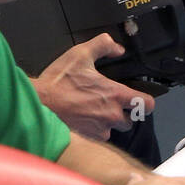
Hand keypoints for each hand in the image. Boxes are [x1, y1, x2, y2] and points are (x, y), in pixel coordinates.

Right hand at [33, 34, 155, 140]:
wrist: (37, 105)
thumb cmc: (56, 84)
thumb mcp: (80, 54)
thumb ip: (102, 45)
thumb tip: (116, 47)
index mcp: (115, 95)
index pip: (148, 104)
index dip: (146, 101)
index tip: (141, 98)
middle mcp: (111, 116)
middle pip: (132, 120)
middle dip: (125, 113)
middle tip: (111, 103)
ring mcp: (101, 130)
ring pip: (115, 130)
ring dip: (109, 123)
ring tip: (94, 111)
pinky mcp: (89, 139)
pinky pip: (99, 137)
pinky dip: (95, 130)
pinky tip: (84, 119)